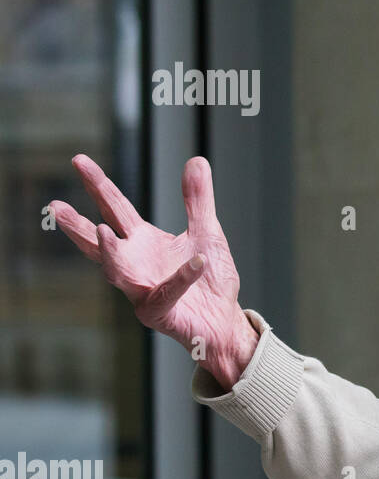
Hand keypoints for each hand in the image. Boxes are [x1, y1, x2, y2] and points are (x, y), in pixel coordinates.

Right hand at [49, 154, 258, 390]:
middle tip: (55, 207)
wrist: (224, 319)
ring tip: (102, 230)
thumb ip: (198, 200)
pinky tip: (196, 261)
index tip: (78, 160)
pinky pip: (168, 292)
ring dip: (109, 253)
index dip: (97, 184)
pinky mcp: (159, 312)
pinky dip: (182, 277)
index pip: (115, 207)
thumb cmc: (210, 279)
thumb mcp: (207, 232)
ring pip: (117, 272)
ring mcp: (142, 290)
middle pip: (99, 241)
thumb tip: (196, 160)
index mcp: (142, 241)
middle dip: (77, 224)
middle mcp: (135, 264)